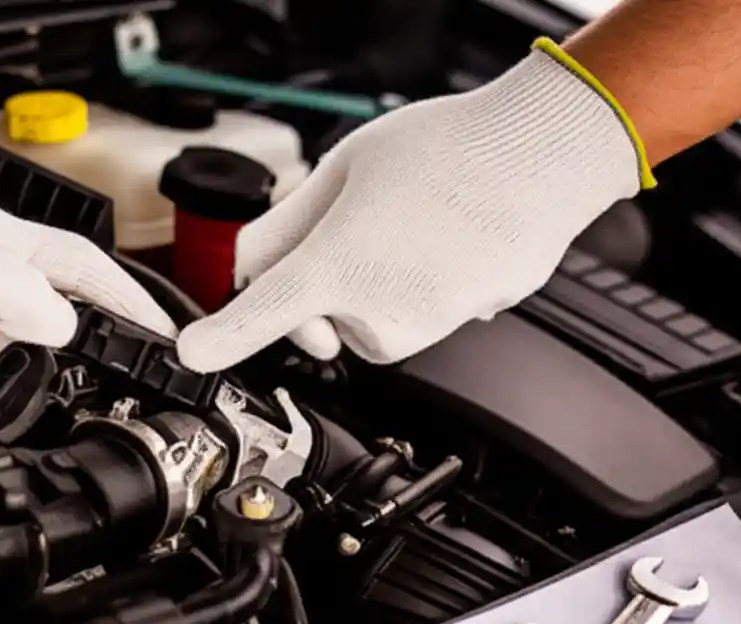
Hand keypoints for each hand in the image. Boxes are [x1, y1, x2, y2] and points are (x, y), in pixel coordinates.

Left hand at [177, 44, 649, 372]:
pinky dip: (420, 280)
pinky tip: (443, 237)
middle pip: (315, 315)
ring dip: (373, 278)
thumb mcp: (342, 166)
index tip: (194, 355)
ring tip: (411, 220)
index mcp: (333, 268)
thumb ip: (288, 223)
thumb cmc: (449, 150)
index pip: (258, 318)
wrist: (546, 155)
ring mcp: (425, 325)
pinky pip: (418, 307)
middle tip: (352, 220)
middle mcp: (377, 313)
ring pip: (368, 313)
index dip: (219, 341)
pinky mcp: (463, 323)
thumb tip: (254, 261)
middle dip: (319, 281)